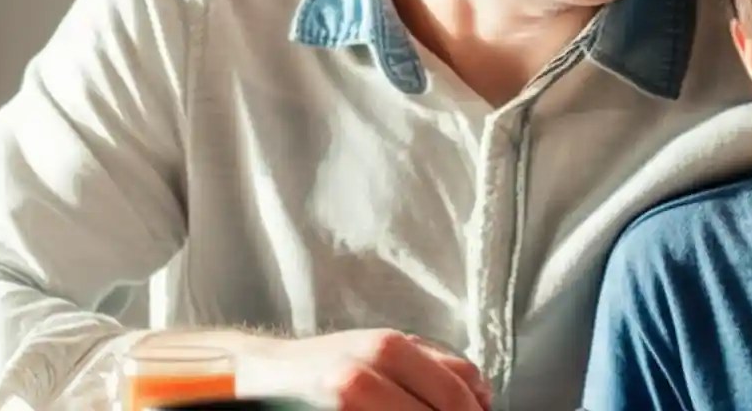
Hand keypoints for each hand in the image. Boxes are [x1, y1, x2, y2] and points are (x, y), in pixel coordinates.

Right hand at [247, 329, 492, 410]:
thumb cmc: (334, 361)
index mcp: (388, 348)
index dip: (474, 410)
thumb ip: (437, 364)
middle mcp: (365, 375)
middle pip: (440, 410)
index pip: (454, 389)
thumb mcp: (387, 349)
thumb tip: (484, 393)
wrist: (267, 374)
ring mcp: (346, 403)